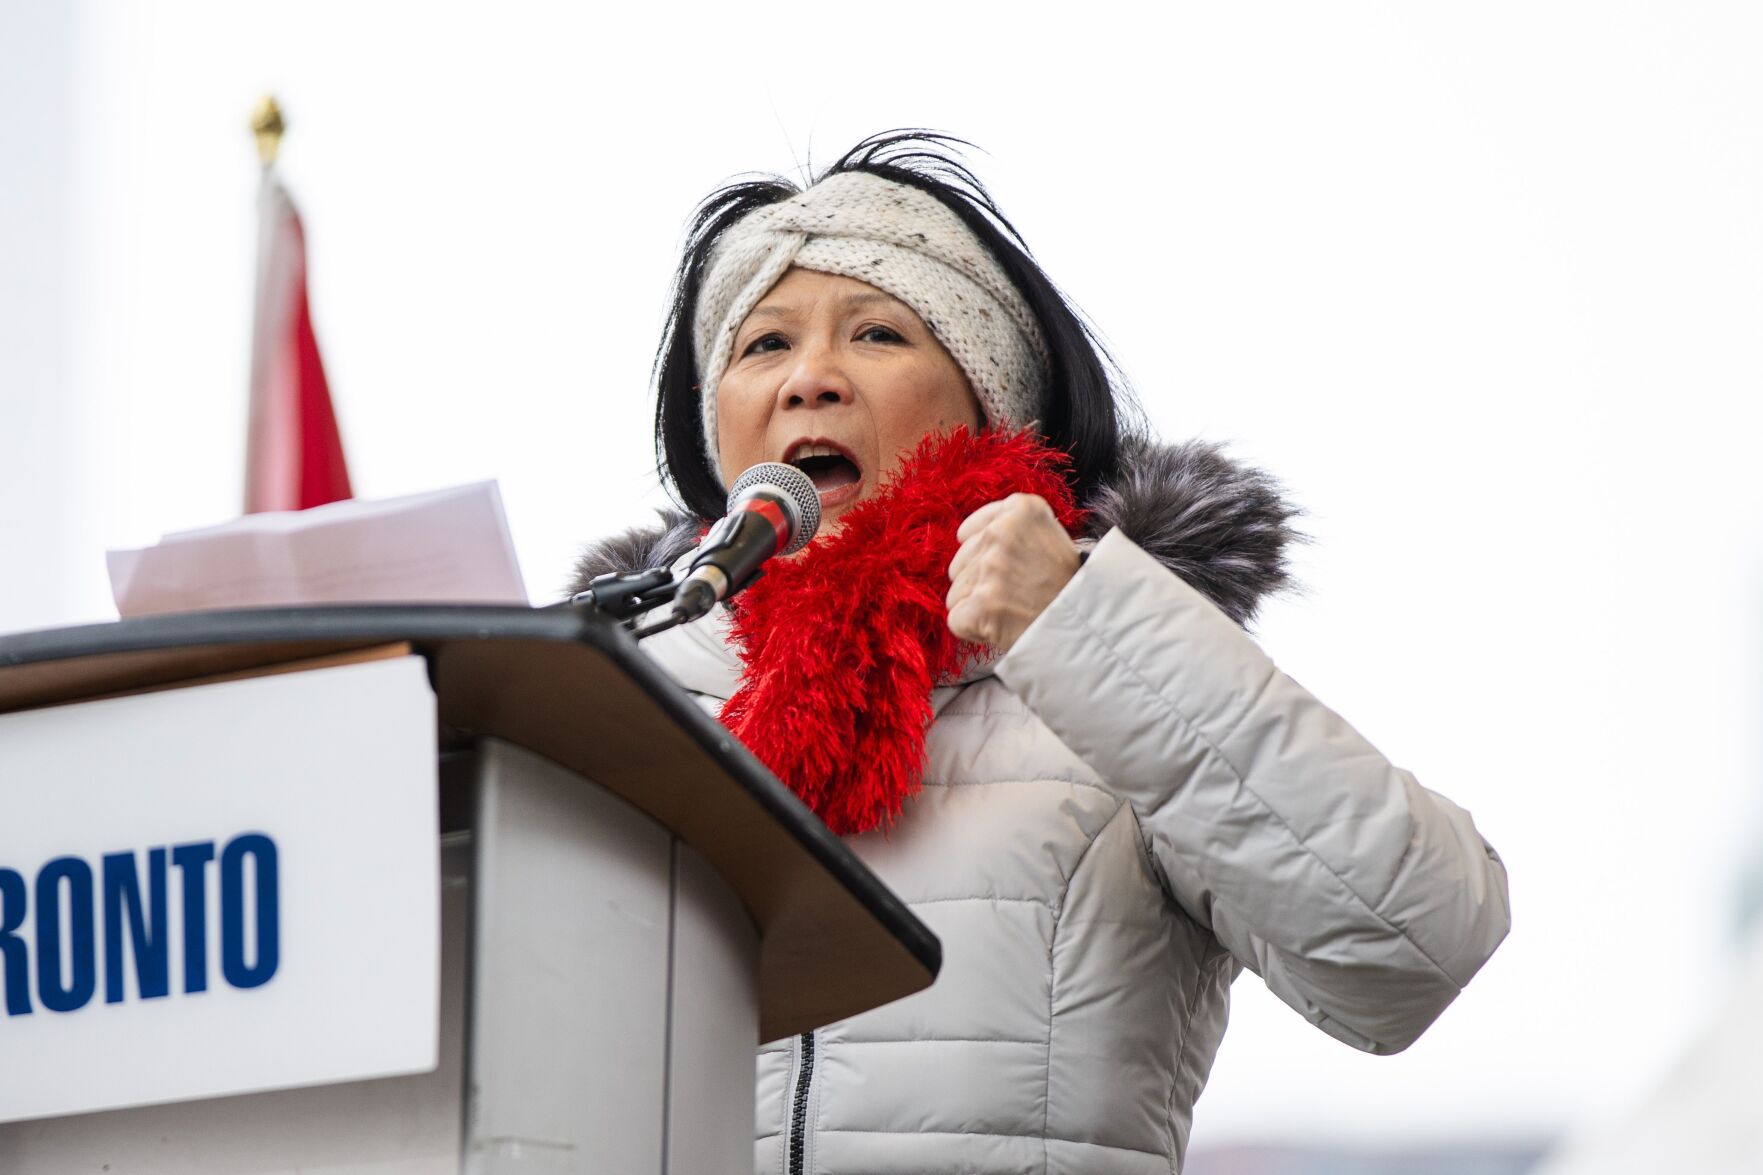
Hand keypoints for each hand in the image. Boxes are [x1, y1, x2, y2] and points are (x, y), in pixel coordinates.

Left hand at [945, 493, 1081, 653]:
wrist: (1092, 625)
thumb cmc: (1069, 585)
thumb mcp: (1048, 535)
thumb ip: (1010, 529)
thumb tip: (965, 537)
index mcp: (1021, 508)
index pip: (969, 530)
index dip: (983, 557)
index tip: (1003, 570)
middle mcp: (1001, 532)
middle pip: (960, 563)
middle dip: (980, 583)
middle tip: (1018, 594)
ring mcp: (990, 568)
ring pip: (957, 592)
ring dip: (979, 607)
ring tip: (1015, 611)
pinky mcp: (981, 604)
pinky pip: (957, 619)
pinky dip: (974, 630)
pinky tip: (1002, 627)